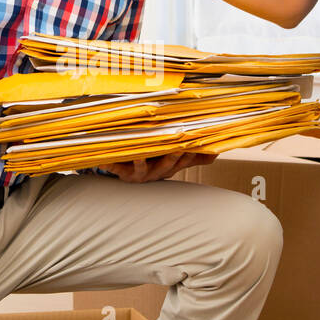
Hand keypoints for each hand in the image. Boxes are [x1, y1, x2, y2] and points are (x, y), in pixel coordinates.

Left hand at [94, 151, 217, 182]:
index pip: (184, 160)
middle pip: (167, 164)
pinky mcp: (123, 174)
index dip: (191, 152)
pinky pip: (117, 168)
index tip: (197, 141)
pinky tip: (102, 160)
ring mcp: (140, 174)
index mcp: (170, 167)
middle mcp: (157, 172)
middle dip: (174, 155)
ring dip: (143, 159)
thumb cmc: (154, 164)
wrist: (130, 177)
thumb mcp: (174, 161)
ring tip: (142, 151)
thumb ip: (194, 157)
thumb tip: (216, 153)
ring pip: (143, 166)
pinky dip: (110, 164)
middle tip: (179, 145)